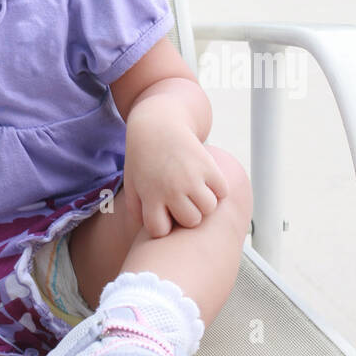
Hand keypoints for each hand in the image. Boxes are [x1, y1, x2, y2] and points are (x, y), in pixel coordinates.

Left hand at [123, 106, 228, 237]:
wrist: (158, 124)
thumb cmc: (143, 157)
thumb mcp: (132, 182)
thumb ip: (137, 210)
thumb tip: (154, 232)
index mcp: (150, 195)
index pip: (160, 231)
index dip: (163, 225)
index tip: (162, 213)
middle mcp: (171, 189)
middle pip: (191, 221)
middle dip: (188, 212)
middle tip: (182, 198)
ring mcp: (191, 177)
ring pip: (209, 209)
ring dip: (204, 201)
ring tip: (195, 189)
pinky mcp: (208, 166)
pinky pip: (222, 191)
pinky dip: (218, 187)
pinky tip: (205, 178)